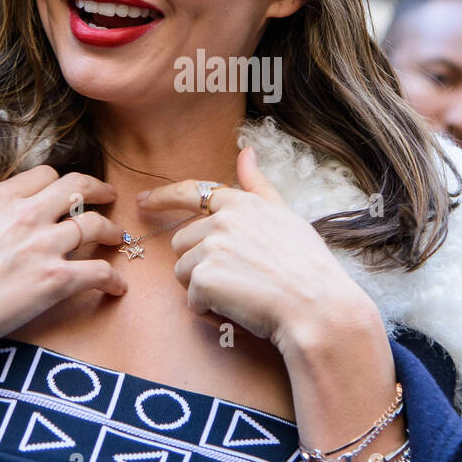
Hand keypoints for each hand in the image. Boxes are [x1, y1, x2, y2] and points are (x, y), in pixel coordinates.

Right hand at [0, 166, 126, 370]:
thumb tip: (25, 199)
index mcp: (2, 198)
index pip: (48, 174)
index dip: (62, 182)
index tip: (68, 193)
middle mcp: (26, 215)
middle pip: (79, 186)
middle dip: (100, 188)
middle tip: (109, 195)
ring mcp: (44, 245)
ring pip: (96, 224)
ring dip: (112, 230)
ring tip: (116, 236)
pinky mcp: (57, 278)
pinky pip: (100, 271)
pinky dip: (113, 280)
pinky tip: (117, 286)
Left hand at [137, 145, 377, 358]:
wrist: (317, 306)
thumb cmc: (308, 266)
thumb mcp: (286, 216)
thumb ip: (258, 186)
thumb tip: (245, 152)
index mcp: (241, 203)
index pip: (192, 192)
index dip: (164, 197)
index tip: (143, 201)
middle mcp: (222, 220)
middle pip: (183, 242)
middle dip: (200, 262)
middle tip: (238, 278)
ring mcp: (211, 247)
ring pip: (184, 272)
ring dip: (204, 287)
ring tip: (242, 292)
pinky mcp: (204, 278)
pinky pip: (193, 299)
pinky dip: (211, 309)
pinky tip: (240, 308)